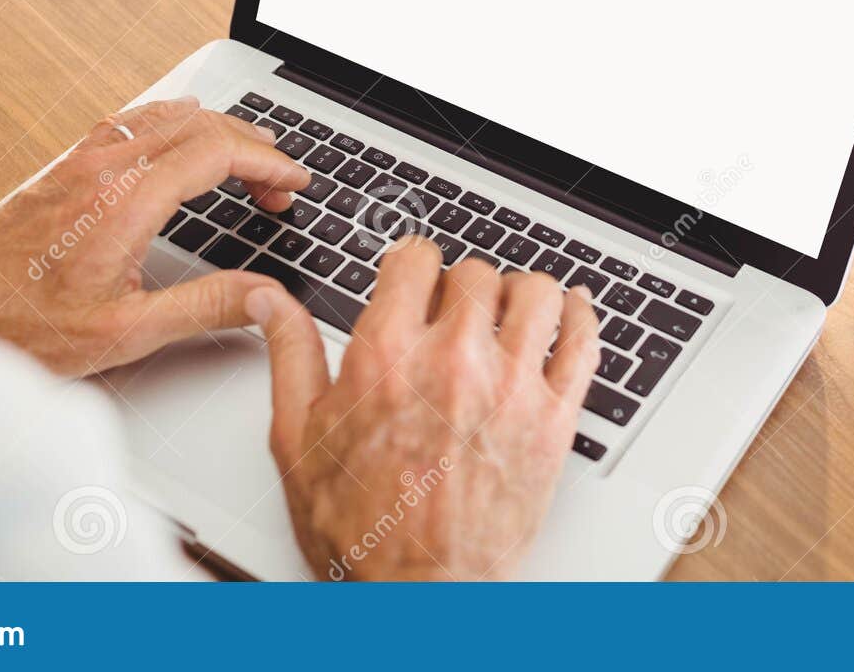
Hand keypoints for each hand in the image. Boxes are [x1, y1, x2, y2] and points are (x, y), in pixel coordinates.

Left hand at [0, 96, 310, 375]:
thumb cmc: (21, 324)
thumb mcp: (126, 332)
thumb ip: (205, 308)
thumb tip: (265, 296)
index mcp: (127, 201)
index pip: (218, 153)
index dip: (269, 163)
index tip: (295, 182)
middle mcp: (105, 168)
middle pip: (201, 124)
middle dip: (253, 146)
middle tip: (280, 184)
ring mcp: (83, 160)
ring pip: (168, 114)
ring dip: (217, 130)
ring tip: (247, 159)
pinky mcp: (67, 165)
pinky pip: (136, 120)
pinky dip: (177, 123)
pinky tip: (182, 136)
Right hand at [245, 237, 599, 580]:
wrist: (413, 596)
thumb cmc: (357, 530)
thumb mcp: (298, 440)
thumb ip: (289, 357)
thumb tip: (270, 303)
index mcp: (386, 357)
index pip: (416, 257)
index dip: (414, 263)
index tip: (416, 274)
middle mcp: (451, 362)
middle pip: (475, 273)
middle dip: (461, 286)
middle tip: (454, 310)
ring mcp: (509, 389)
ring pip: (534, 293)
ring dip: (519, 294)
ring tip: (507, 312)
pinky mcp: (552, 421)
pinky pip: (583, 342)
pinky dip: (579, 316)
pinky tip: (568, 313)